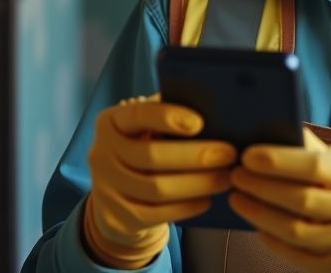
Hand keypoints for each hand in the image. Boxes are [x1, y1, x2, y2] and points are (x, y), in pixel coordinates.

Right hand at [83, 93, 236, 268]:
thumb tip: (213, 112)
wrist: (115, 197)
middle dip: (195, 155)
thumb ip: (167, 120)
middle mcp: (101, 153)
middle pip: (151, 155)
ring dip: (197, 183)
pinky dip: (185, 207)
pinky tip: (207, 200)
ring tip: (226, 178)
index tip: (199, 122)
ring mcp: (105, 188)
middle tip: (229, 154)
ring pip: (156, 188)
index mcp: (111, 122)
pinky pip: (156, 214)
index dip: (167, 117)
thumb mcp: (145, 130)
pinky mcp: (117, 218)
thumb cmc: (143, 151)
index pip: (138, 114)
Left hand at [227, 128, 330, 271]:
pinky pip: (298, 257)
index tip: (248, 155)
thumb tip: (271, 130)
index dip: (279, 160)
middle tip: (235, 175)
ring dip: (259, 214)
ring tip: (238, 198)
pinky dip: (273, 240)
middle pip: (303, 200)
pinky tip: (258, 225)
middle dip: (262, 187)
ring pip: (296, 232)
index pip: (318, 166)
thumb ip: (316, 153)